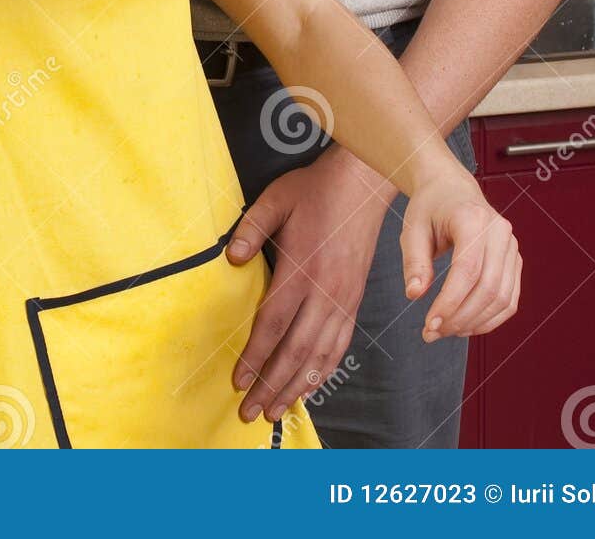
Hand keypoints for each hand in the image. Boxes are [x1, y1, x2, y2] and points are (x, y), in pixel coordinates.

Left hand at [225, 147, 387, 422]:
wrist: (364, 183)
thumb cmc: (317, 190)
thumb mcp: (276, 199)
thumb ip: (251, 229)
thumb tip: (231, 259)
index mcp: (302, 269)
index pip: (273, 324)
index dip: (254, 357)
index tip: (237, 381)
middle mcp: (325, 292)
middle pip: (295, 351)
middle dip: (271, 385)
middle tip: (250, 411)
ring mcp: (343, 299)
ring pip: (319, 356)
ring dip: (296, 387)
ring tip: (276, 410)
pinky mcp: (355, 300)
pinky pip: (340, 346)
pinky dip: (324, 372)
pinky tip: (310, 386)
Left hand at [401, 168, 520, 341]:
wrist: (452, 189)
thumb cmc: (430, 208)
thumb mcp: (412, 228)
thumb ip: (414, 261)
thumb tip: (414, 295)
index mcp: (472, 218)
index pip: (468, 270)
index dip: (450, 302)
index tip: (429, 324)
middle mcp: (499, 232)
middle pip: (488, 288)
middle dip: (460, 318)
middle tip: (432, 333)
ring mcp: (511, 247)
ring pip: (502, 299)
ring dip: (474, 323)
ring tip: (445, 330)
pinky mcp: (515, 261)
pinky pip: (509, 300)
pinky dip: (489, 319)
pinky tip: (465, 325)